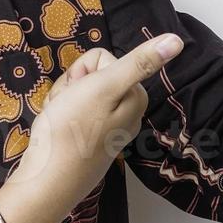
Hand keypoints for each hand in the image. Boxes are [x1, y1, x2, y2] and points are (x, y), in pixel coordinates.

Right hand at [0, 33, 182, 222]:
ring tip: (60, 119)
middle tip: (66, 106)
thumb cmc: (71, 130)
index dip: (83, 71)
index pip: (101, 59)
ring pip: (77, 92)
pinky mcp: (88, 140)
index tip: (79, 91)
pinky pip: (71, 113)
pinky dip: (59, 116)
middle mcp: (126, 111)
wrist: (46, 181)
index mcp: (135, 97)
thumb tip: (177, 40)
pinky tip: (56, 130)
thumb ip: (138, 63)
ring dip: (62, 100)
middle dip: (71, 86)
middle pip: (90, 75)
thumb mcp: (104, 88)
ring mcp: (106, 127)